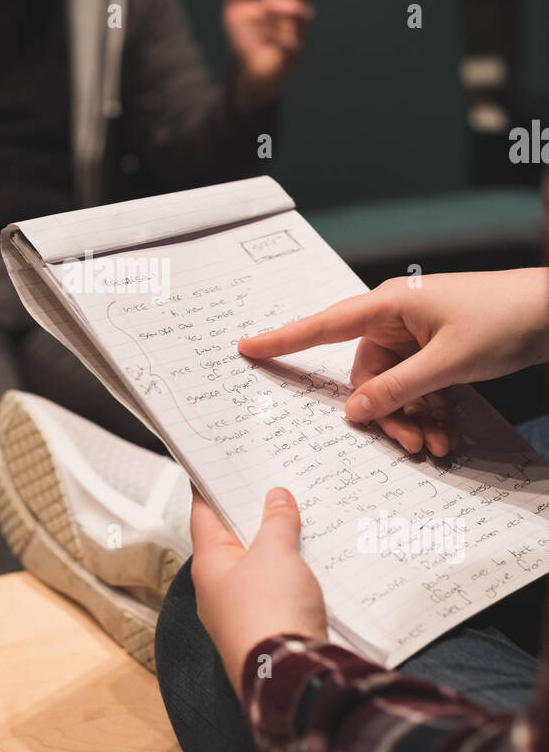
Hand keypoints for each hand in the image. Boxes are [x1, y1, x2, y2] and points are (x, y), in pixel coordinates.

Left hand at [191, 486, 327, 695]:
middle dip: (251, 515)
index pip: (203, 515)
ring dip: (274, 544)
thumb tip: (276, 498)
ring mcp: (242, 612)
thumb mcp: (276, 555)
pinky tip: (310, 560)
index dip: (210, 488)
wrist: (291, 679)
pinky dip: (290, 572)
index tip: (214, 465)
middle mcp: (219, 590)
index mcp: (209, 566)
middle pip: (232, 540)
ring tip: (297, 515)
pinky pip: (276, 591)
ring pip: (256, 567)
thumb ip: (276, 523)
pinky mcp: (268, 628)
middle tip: (269, 483)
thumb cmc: (270, 614)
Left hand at [222, 0, 316, 108]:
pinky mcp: (291, 57)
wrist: (248, 75)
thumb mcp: (236, 11)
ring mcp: (294, 35)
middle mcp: (289, 15)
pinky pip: (293, 46)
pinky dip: (283, 40)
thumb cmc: (246, 41)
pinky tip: (271, 39)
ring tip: (270, 6)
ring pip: (302, 18)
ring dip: (290, 8)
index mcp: (277, 0)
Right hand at [238, 269, 548, 456]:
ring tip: (435, 447)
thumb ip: (398, 389)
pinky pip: (417, 388)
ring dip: (411, 420)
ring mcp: (418, 335)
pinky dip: (428, 413)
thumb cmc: (504, 317)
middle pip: (366, 375)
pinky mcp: (438, 351)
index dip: (282, 340)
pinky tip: (445, 436)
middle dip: (384, 414)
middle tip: (409, 445)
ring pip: (393, 388)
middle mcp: (397, 318)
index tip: (246, 348)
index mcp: (389, 304)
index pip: (323, 325)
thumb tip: (355, 412)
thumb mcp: (448, 362)